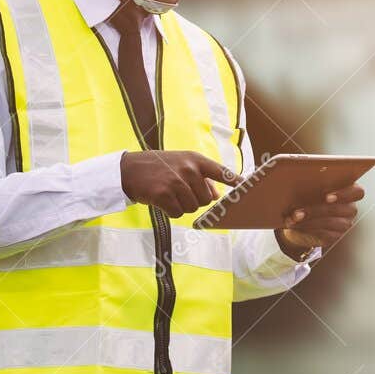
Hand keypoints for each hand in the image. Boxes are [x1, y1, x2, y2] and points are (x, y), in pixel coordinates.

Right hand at [120, 150, 238, 216]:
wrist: (128, 169)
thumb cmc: (159, 167)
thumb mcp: (182, 165)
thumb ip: (202, 178)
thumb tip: (217, 196)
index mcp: (196, 160)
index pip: (221, 172)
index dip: (234, 180)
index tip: (246, 185)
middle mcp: (188, 169)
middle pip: (206, 199)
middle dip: (195, 200)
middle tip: (179, 191)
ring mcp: (176, 181)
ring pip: (192, 208)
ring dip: (182, 206)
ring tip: (169, 194)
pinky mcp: (163, 194)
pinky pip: (177, 213)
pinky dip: (171, 211)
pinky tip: (162, 201)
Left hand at [277, 183, 364, 255]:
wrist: (299, 218)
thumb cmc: (307, 197)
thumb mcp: (310, 189)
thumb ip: (310, 187)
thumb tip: (296, 188)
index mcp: (348, 190)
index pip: (357, 192)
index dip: (344, 194)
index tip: (327, 197)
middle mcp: (350, 207)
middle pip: (342, 209)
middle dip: (318, 210)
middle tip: (299, 211)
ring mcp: (345, 223)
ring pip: (333, 223)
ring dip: (310, 221)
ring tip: (294, 219)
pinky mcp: (335, 236)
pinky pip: (325, 235)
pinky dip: (308, 229)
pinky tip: (296, 226)